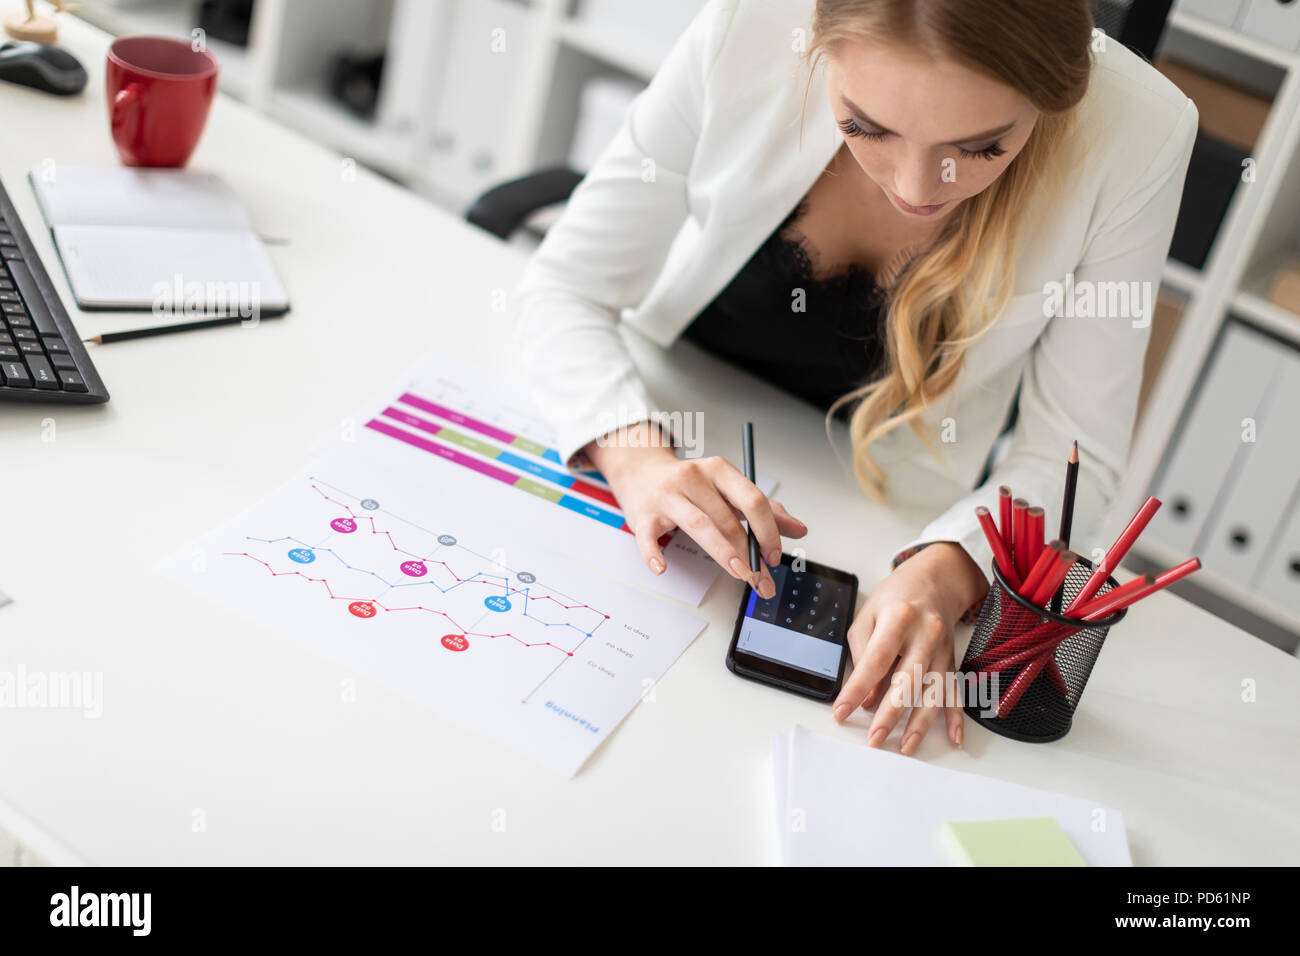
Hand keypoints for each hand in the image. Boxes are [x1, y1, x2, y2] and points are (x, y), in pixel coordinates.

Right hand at [584, 422, 807, 596]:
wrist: (640, 470)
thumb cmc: (689, 484)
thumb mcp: (726, 488)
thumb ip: (762, 509)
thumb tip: (798, 529)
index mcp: (719, 470)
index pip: (751, 500)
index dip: (767, 530)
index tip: (774, 556)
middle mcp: (693, 478)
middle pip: (728, 519)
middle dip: (749, 554)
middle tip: (762, 581)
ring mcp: (667, 495)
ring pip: (699, 525)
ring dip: (722, 553)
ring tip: (741, 574)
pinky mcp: (642, 514)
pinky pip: (648, 536)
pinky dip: (653, 553)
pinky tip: (662, 568)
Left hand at [832, 542, 987, 754]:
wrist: (936, 579)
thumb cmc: (896, 598)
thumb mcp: (868, 615)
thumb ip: (864, 654)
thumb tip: (867, 697)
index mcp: (899, 618)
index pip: (876, 659)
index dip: (858, 688)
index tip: (842, 711)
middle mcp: (926, 634)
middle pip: (908, 680)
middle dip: (890, 715)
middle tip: (874, 740)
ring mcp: (942, 648)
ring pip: (933, 692)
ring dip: (920, 724)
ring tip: (906, 747)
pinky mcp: (952, 659)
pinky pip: (954, 691)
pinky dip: (955, 717)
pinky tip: (954, 738)